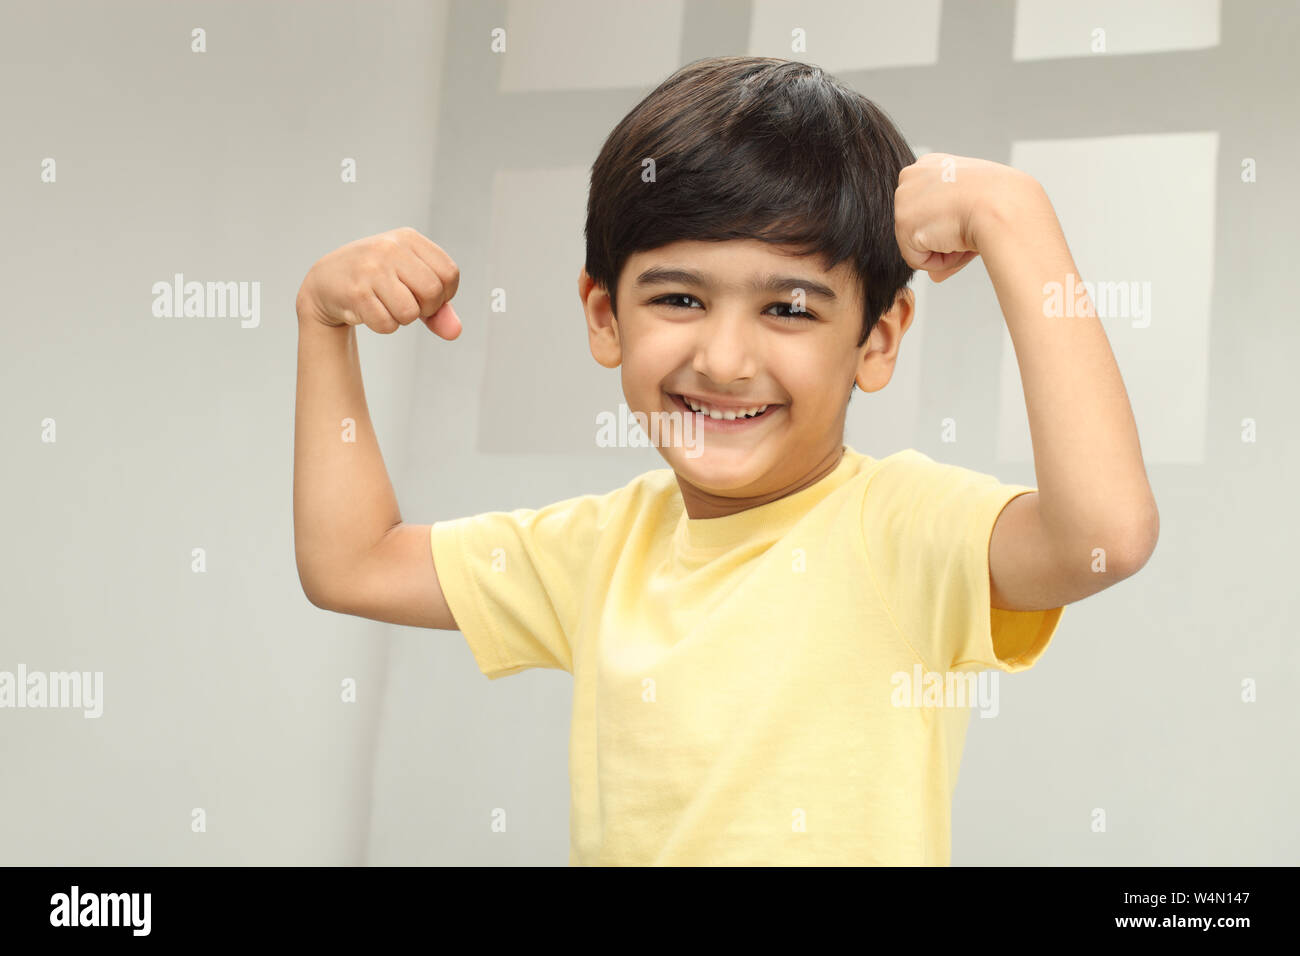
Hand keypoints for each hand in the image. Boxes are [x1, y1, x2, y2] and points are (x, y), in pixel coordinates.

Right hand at [296, 227, 461, 338]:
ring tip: (387, 305)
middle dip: (426, 310)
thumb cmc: (377, 280)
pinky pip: (388, 324)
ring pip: (410, 312)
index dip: (444, 295)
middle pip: (433, 293)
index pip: (449, 273)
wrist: (326, 281)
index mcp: (408, 238)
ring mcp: (371, 268)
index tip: (425, 296)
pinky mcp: (356, 292)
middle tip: (408, 305)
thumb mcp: (411, 284)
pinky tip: (370, 310)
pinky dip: (384, 326)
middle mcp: (390, 248)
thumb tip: (455, 332)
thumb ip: (439, 308)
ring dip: (402, 319)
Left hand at [894, 153, 1034, 282]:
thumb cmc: (1001, 202)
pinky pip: (919, 260)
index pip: (927, 207)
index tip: (970, 213)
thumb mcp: (972, 210)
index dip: (950, 220)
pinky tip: (957, 241)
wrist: (1004, 205)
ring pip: (919, 245)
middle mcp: (911, 176)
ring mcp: (903, 199)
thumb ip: (948, 235)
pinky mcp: (904, 224)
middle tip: (970, 225)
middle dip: (944, 236)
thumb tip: (934, 276)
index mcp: (930, 165)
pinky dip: (940, 261)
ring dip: (944, 249)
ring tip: (965, 231)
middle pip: (919, 226)